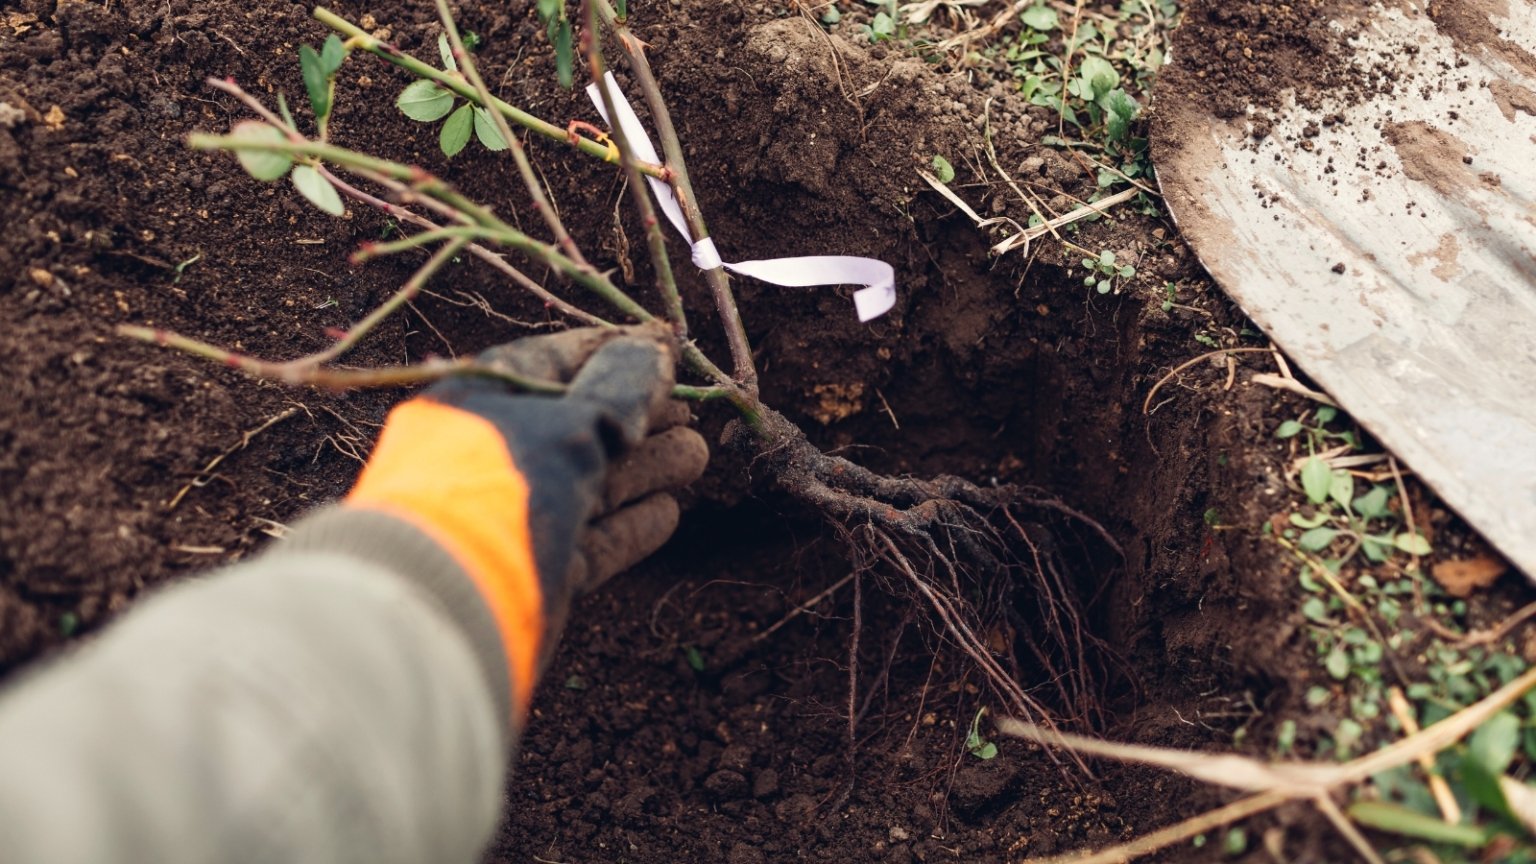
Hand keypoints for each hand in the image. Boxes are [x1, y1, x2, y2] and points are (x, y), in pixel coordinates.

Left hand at [346, 324, 707, 711]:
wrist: (446, 602)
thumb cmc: (500, 489)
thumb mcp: (569, 424)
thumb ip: (621, 388)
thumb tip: (656, 348)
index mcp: (482, 400)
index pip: (559, 363)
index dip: (618, 355)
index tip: (670, 352)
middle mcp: (493, 454)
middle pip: (579, 425)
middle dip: (640, 418)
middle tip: (690, 416)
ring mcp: (513, 514)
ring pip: (591, 482)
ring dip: (647, 468)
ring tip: (695, 457)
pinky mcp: (533, 568)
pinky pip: (590, 538)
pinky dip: (630, 524)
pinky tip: (667, 512)